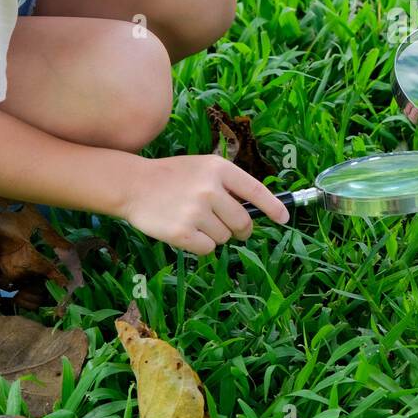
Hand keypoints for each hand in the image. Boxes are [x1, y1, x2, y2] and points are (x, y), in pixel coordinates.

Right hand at [119, 155, 288, 253]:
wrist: (134, 185)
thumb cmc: (174, 177)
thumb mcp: (203, 168)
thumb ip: (229, 184)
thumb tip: (259, 209)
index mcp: (219, 168)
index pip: (255, 191)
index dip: (273, 207)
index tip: (284, 219)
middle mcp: (209, 189)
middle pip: (243, 222)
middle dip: (241, 229)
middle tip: (230, 228)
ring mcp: (195, 211)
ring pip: (224, 237)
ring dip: (215, 235)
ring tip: (195, 220)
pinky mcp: (181, 232)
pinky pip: (208, 249)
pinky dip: (201, 246)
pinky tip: (187, 232)